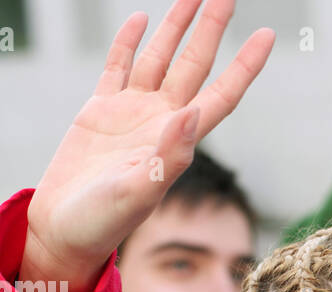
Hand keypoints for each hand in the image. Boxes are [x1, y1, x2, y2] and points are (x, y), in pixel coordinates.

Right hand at [20, 0, 273, 291]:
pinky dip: (128, 43)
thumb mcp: (138, 193)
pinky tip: (140, 19)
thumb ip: (168, 157)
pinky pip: (118, 67)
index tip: (268, 36)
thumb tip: (192, 114)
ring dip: (175, 26)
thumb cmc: (103, 223)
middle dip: (212, 28)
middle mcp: (160, 121)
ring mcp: (131, 113)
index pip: (222, 95)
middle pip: (194, 64)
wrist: (64, 231)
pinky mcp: (99, 110)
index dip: (245, 66)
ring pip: (159, 57)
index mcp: (178, 141)